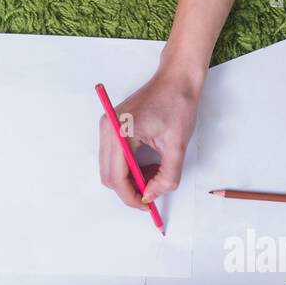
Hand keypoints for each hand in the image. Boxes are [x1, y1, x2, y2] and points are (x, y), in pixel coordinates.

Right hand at [98, 64, 202, 209]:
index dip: (131, 197)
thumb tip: (151, 195)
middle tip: (153, 192)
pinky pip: (114, 157)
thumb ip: (166, 176)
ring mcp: (108, 127)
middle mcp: (108, 129)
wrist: (176, 79)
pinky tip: (148, 164)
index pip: (117, 178)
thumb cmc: (177, 105)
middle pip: (109, 176)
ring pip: (110, 168)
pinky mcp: (113, 126)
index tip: (148, 206)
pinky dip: (129, 167)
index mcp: (120, 132)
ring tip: (155, 174)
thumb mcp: (177, 146)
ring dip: (130, 179)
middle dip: (130, 190)